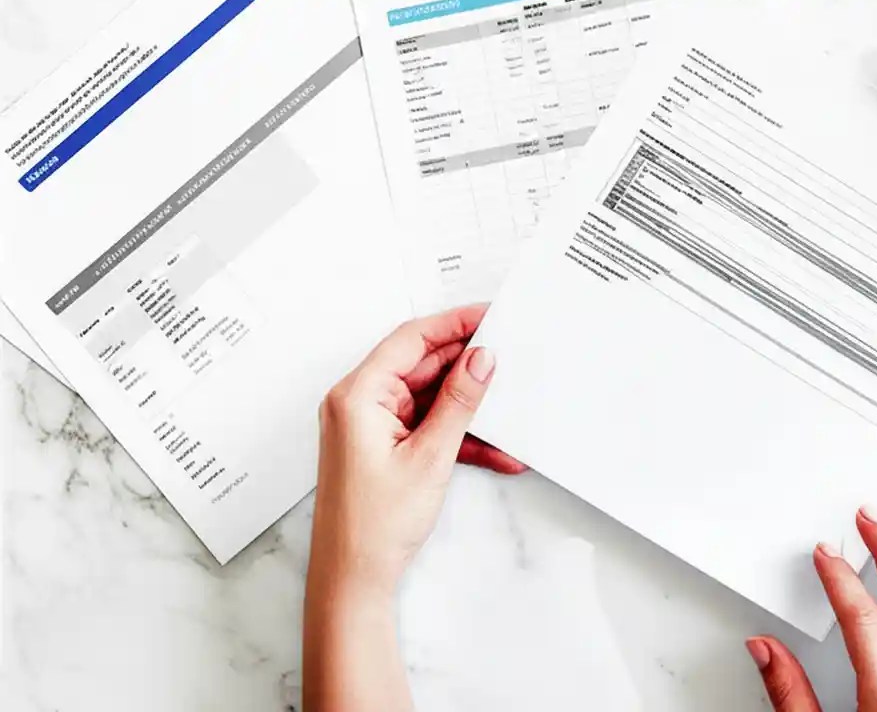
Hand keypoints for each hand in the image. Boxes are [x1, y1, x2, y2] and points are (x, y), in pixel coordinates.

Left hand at [308, 304, 524, 597]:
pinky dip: (457, 434)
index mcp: (357, 395)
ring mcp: (370, 425)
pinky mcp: (382, 446)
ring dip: (467, 405)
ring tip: (506, 402)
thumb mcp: (430, 457)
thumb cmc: (372, 526)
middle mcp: (358, 403)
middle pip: (419, 363)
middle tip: (506, 352)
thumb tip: (481, 361)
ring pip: (428, 395)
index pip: (411, 339)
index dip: (453, 323)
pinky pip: (425, 424)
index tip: (488, 315)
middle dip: (466, 362)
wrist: (352, 578)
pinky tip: (493, 448)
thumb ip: (459, 403)